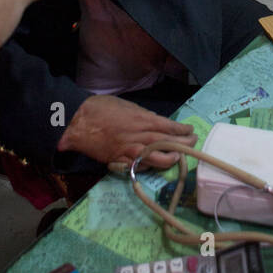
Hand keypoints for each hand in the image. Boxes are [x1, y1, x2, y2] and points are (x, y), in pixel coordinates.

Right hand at [58, 95, 194, 168]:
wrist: (80, 122)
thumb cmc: (102, 108)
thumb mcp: (128, 106)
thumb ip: (144, 116)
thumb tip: (157, 123)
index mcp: (143, 120)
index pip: (169, 127)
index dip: (182, 130)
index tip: (191, 130)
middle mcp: (140, 137)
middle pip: (168, 143)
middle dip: (183, 144)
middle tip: (193, 143)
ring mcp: (131, 151)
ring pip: (158, 158)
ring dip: (171, 158)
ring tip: (179, 157)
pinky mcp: (121, 161)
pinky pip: (140, 166)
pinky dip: (151, 165)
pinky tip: (157, 164)